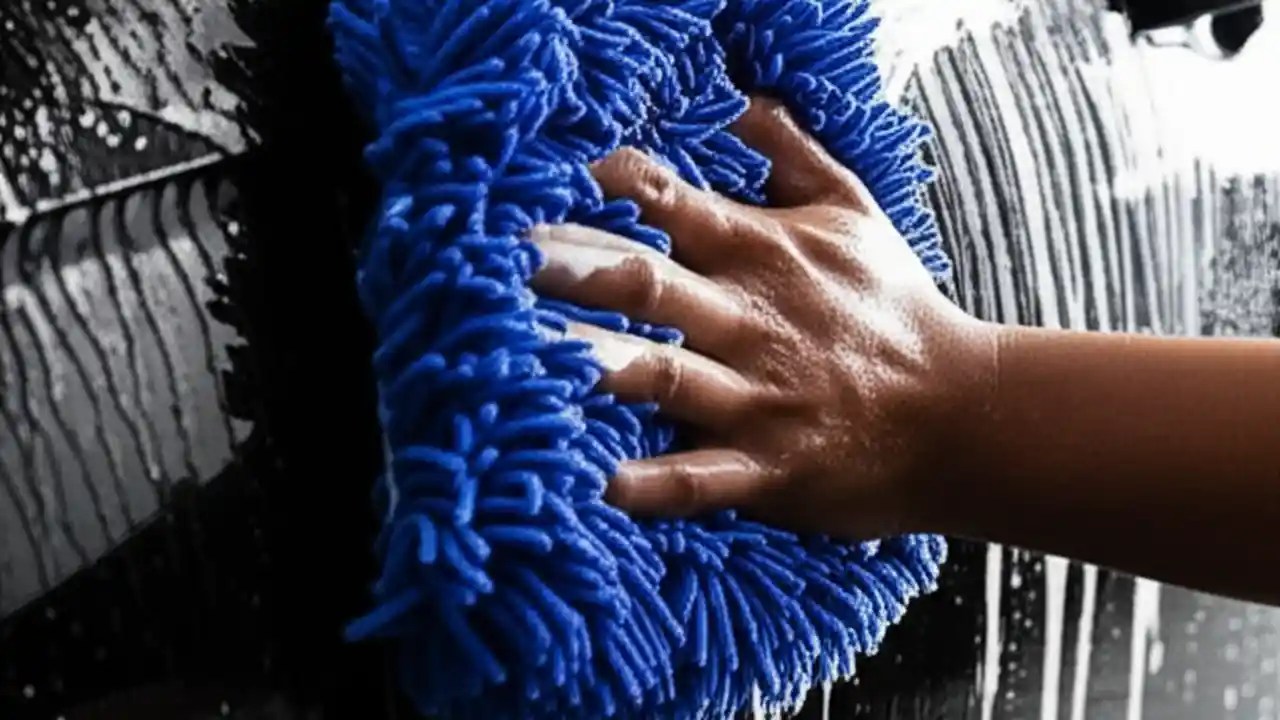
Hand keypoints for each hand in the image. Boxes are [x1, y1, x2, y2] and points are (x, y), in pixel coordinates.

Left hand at [530, 98, 994, 539]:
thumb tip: (739, 97)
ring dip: (592, 363)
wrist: (962, 413)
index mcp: (762, 252)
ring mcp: (757, 397)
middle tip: (502, 257)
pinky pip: (701, 478)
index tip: (540, 174)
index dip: (606, 183)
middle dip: (573, 266)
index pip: (670, 203)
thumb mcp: (853, 211)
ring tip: (522, 359)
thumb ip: (791, 152)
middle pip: (647, 283)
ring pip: (660, 375)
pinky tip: (600, 485)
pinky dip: (653, 483)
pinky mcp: (769, 467)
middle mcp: (750, 320)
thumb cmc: (894, 309)